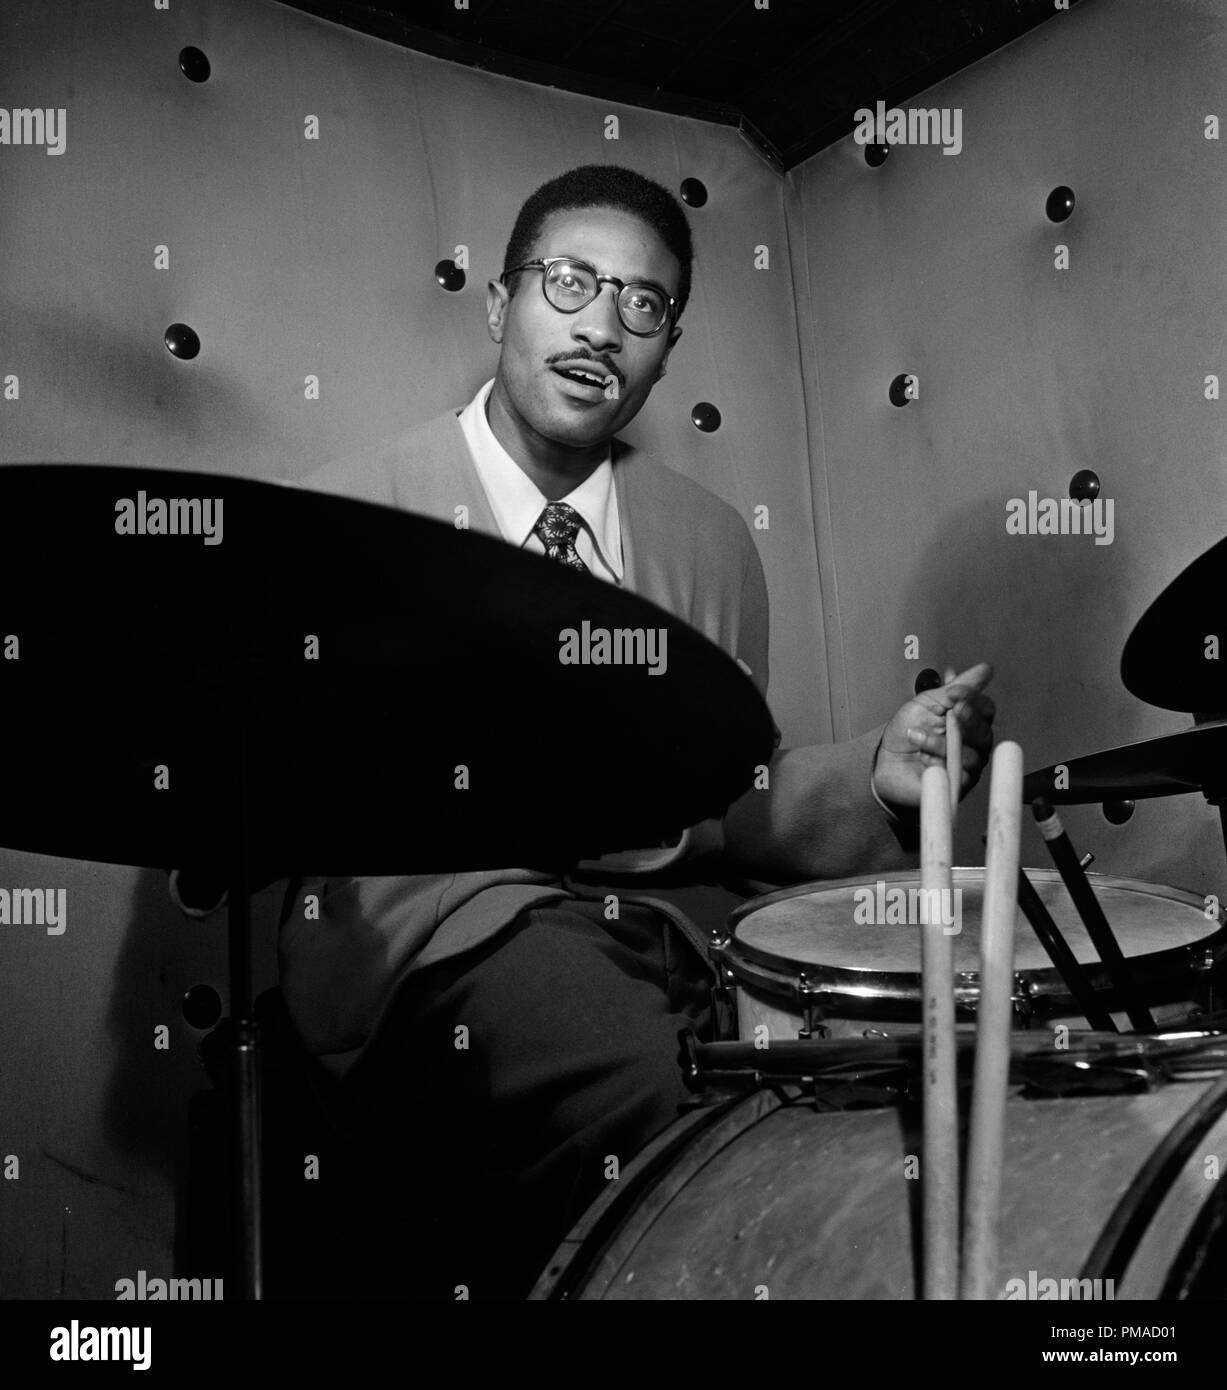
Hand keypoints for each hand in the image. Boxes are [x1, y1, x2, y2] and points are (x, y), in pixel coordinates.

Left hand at [872, 662, 995, 813]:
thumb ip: (957, 688)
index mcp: (970, 723)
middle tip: (948, 714)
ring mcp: (966, 768)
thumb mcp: (928, 703)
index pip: (986, 710)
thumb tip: (985, 669)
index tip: (953, 692)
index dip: (973, 699)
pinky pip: (959, 777)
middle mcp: (973, 746)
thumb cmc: (907, 732)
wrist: (883, 761)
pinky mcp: (955, 788)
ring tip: (917, 736)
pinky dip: (939, 764)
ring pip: (971, 756)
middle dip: (966, 721)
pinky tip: (924, 758)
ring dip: (941, 743)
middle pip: (986, 733)